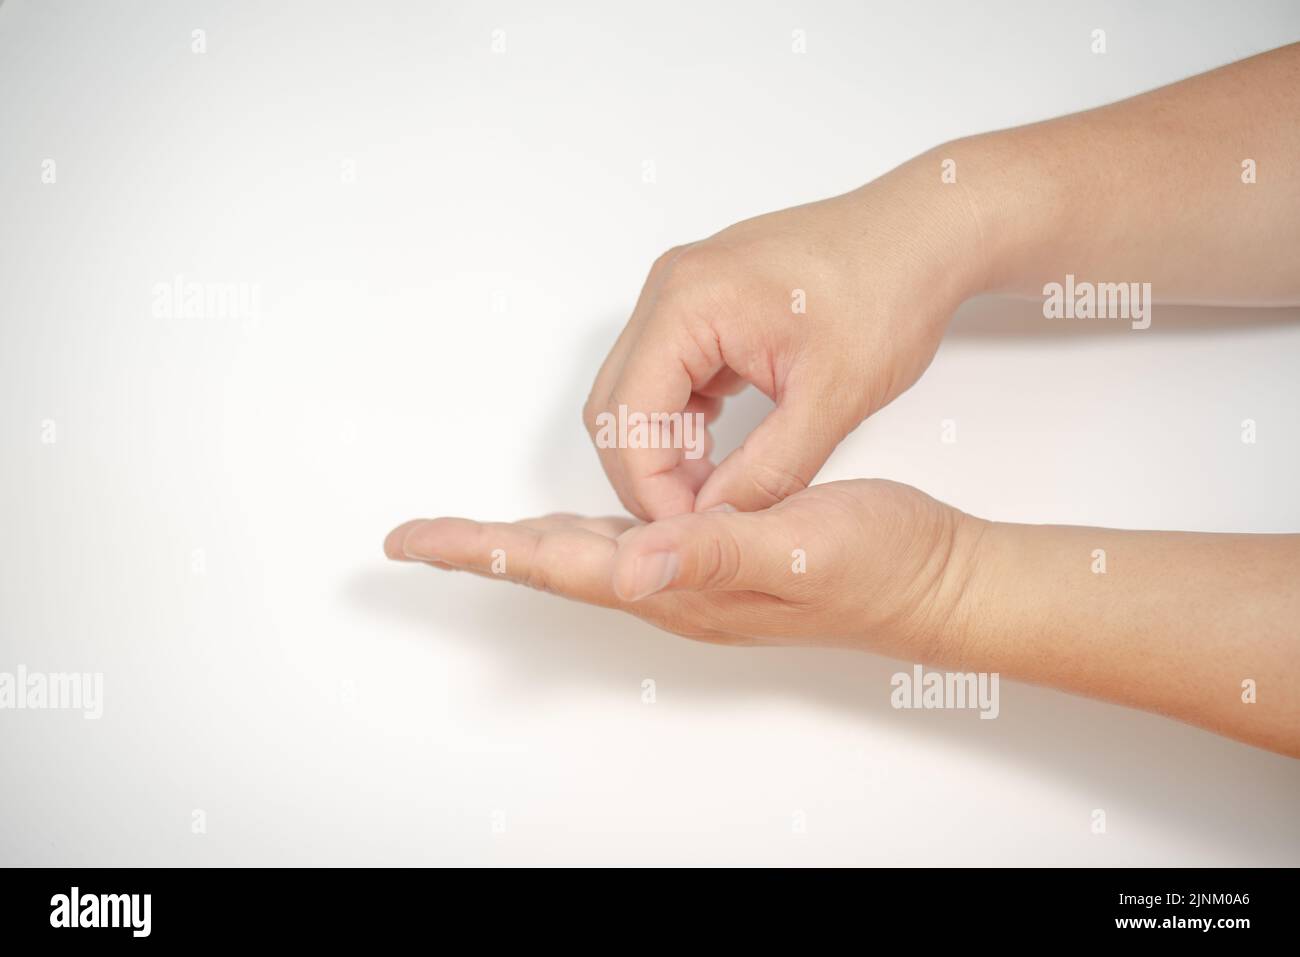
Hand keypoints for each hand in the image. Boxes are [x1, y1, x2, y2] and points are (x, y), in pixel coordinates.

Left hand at [384, 479, 977, 654]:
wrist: (932, 576)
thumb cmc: (876, 564)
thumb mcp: (799, 550)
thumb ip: (715, 556)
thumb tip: (630, 563)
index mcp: (679, 582)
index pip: (557, 564)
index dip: (482, 550)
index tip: (413, 542)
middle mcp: (675, 585)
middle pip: (555, 566)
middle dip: (486, 550)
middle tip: (421, 537)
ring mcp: (695, 575)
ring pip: (587, 555)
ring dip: (527, 542)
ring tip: (478, 530)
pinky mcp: (719, 553)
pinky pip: (631, 541)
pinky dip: (589, 526)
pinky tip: (589, 512)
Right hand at [584, 156, 986, 519]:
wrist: (920, 236)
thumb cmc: (889, 291)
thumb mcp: (834, 399)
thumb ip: (769, 471)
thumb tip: (716, 523)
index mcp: (691, 303)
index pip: (627, 418)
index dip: (651, 489)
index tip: (693, 533)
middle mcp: (669, 290)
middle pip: (614, 408)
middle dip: (649, 474)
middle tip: (703, 520)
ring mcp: (680, 293)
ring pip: (634, 396)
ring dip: (663, 451)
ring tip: (720, 488)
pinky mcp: (699, 305)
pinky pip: (663, 377)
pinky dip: (681, 423)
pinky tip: (724, 450)